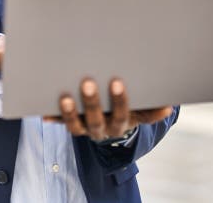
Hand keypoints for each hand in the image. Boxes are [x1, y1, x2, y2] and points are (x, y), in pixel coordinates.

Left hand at [46, 78, 173, 141]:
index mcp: (121, 122)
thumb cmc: (128, 109)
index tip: (117, 82)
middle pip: (96, 119)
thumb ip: (151, 109)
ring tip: (64, 97)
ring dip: (69, 113)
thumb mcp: (141, 110)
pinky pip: (60, 123)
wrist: (112, 125)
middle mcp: (101, 128)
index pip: (121, 113)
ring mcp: (85, 128)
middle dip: (92, 102)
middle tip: (88, 83)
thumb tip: (168, 107)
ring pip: (75, 125)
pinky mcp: (71, 124)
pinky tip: (44, 113)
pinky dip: (52, 118)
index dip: (119, 100)